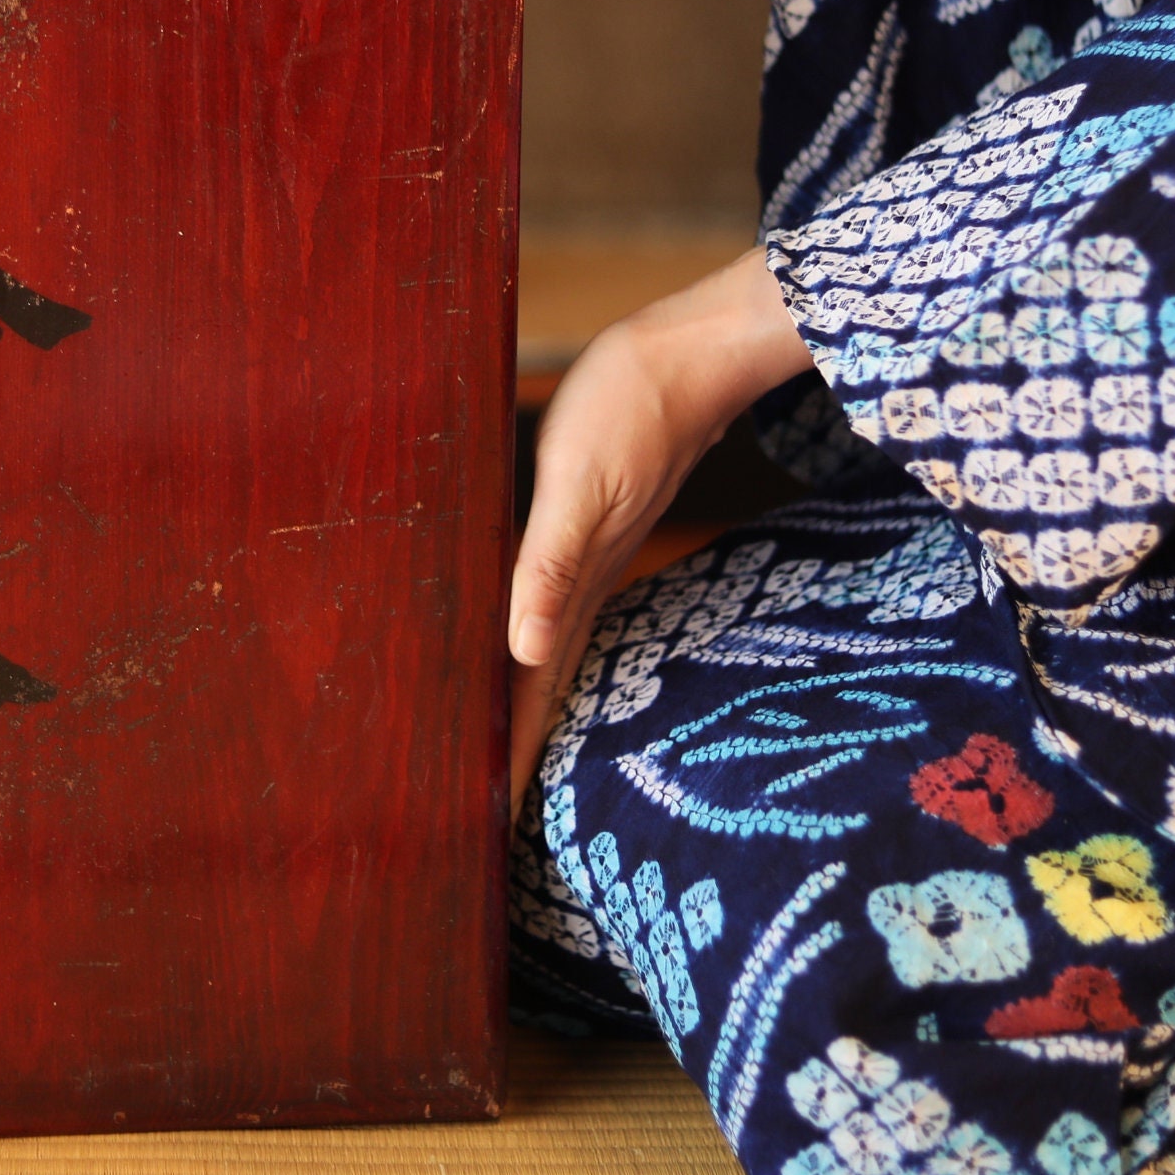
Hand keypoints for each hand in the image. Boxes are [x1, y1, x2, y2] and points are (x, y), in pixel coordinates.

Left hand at [507, 248, 813, 817]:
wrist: (688, 352)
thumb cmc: (626, 408)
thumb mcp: (577, 488)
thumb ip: (548, 568)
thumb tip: (523, 651)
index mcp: (575, 586)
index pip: (535, 691)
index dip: (513, 754)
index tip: (487, 822)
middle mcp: (585, 583)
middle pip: (543, 684)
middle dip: (518, 748)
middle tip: (486, 812)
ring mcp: (593, 557)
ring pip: (552, 648)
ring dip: (528, 700)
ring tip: (503, 747)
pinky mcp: (593, 526)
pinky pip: (558, 601)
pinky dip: (537, 636)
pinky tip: (526, 641)